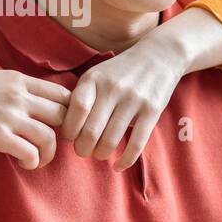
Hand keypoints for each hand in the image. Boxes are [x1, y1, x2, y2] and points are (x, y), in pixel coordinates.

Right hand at [0, 70, 70, 169]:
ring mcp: (9, 116)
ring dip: (49, 153)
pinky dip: (33, 162)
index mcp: (19, 80)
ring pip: (50, 137)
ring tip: (39, 159)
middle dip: (64, 133)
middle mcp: (19, 96)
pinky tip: (24, 163)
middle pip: (63, 115)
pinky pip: (31, 153)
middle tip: (52, 144)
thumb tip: (36, 101)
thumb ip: (17, 88)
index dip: (69, 112)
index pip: (63, 93)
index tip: (60, 125)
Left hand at [62, 34, 188, 170]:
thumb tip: (62, 129)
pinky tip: (117, 165)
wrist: (158, 56)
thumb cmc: (119, 72)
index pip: (76, 110)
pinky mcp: (152, 111)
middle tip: (83, 150)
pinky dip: (125, 161)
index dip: (69, 130)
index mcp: (94, 79)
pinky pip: (136, 144)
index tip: (70, 136)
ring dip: (101, 154)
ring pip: (111, 140)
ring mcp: (134, 100)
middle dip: (83, 148)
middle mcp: (113, 89)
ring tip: (99, 153)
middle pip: (91, 131)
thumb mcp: (96, 75)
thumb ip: (80, 97)